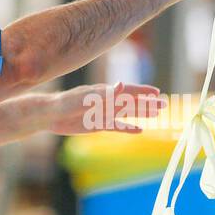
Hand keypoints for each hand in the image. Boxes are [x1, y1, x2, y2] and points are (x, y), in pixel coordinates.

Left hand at [46, 82, 166, 134]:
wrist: (50, 114)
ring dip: (141, 113)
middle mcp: (107, 102)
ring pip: (127, 114)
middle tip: (164, 104)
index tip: (157, 93)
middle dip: (147, 103)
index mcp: (106, 92)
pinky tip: (139, 130)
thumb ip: (106, 93)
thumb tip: (123, 85)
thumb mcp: (87, 97)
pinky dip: (128, 128)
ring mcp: (103, 113)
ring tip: (156, 113)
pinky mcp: (98, 125)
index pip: (128, 92)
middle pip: (131, 103)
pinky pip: (117, 127)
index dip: (143, 92)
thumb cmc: (66, 102)